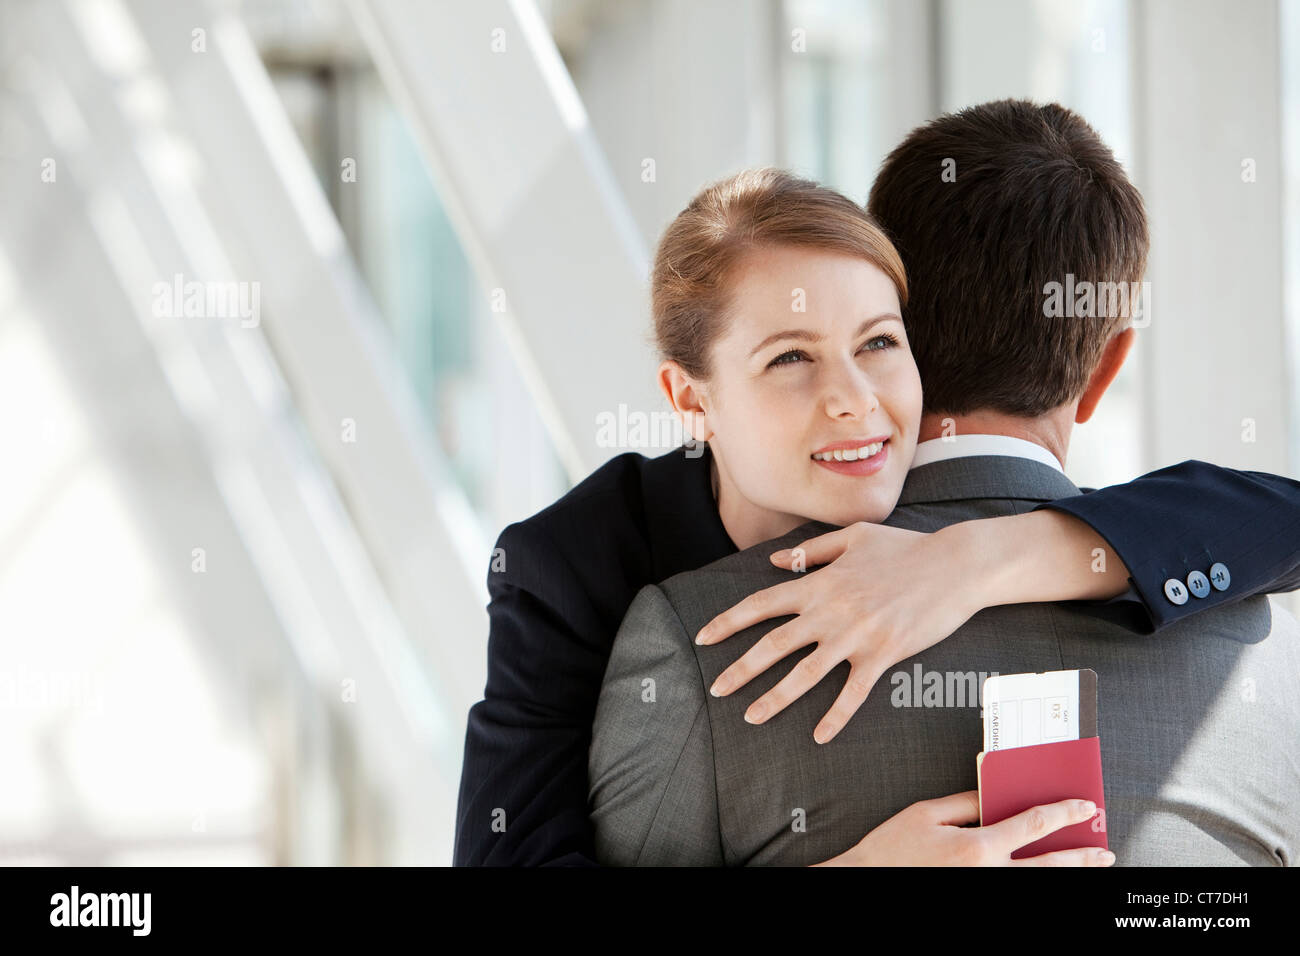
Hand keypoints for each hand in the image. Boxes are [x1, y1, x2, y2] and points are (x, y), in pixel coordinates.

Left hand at [696, 521, 982, 742]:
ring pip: (805, 673)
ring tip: (751, 717)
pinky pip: (854, 692)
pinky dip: (835, 716)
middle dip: (739, 669)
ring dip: (775, 698)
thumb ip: (810, 551)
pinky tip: (818, 735)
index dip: (727, 622)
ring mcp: (856, 635)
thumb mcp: (853, 538)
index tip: (703, 639)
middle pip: (773, 644)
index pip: (760, 604)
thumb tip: (773, 561)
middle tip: (715, 690)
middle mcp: (830, 610)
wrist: (956, 565)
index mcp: (819, 583)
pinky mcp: (884, 654)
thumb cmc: (905, 547)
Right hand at [813, 791, 1113, 866]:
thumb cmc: (892, 847)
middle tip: (1105, 848)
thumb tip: (993, 795)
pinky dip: (1040, 885)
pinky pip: (1018, 891)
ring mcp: (988, 892)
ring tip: (1092, 867)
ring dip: (1069, 874)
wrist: (869, 880)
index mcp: (978, 846)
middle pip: (1049, 864)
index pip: (1034, 824)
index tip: (1085, 807)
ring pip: (1040, 884)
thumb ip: (965, 801)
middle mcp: (990, 874)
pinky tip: (1051, 879)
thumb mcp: (926, 813)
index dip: (1063, 813)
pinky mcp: (980, 902)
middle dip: (1081, 854)